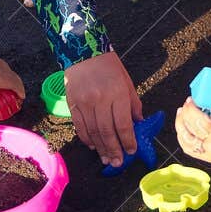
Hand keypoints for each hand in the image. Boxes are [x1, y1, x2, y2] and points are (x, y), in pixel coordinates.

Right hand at [64, 50, 142, 167]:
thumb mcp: (127, 81)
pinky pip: (80, 126)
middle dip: (114, 150)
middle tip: (118, 162)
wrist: (83, 49)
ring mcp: (84, 102)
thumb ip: (133, 103)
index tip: (132, 151)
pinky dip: (86, 138)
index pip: (123, 124)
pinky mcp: (72, 103)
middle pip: (107, 131)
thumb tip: (138, 123)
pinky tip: (93, 146)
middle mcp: (100, 99)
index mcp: (117, 93)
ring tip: (107, 159)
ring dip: (101, 148)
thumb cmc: (109, 65)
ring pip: (93, 132)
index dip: (128, 140)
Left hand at [175, 100, 210, 163]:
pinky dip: (183, 136)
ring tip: (182, 112)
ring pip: (186, 140)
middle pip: (192, 130)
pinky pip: (188, 148)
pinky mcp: (209, 159)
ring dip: (180, 125)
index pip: (202, 122)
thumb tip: (200, 95)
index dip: (192, 110)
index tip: (191, 100)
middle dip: (185, 114)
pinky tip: (183, 126)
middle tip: (187, 103)